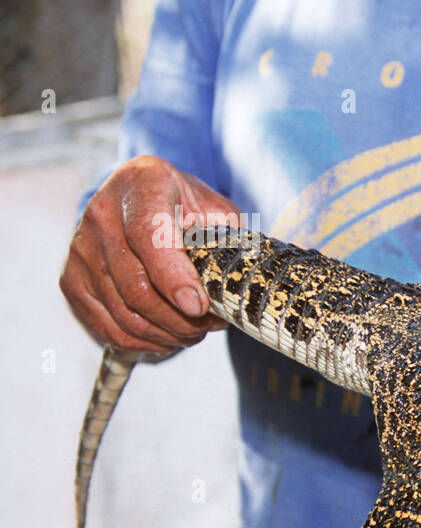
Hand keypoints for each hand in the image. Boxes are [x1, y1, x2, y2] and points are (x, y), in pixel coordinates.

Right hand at [60, 155, 238, 353]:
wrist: (140, 198)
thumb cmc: (186, 207)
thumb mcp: (215, 208)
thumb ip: (229, 237)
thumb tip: (242, 280)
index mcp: (142, 184)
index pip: (149, 235)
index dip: (174, 277)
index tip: (200, 307)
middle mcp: (102, 213)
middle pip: (136, 284)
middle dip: (179, 319)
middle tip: (210, 326)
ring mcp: (81, 248)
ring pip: (122, 311)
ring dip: (165, 334)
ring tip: (193, 334)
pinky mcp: (71, 279)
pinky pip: (104, 325)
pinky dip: (140, 342)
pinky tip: (167, 340)